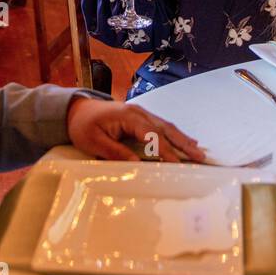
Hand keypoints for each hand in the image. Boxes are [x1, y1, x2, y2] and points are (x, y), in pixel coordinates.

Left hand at [67, 97, 205, 162]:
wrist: (75, 109)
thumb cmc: (83, 126)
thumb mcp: (94, 142)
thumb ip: (116, 152)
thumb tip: (137, 165)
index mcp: (128, 116)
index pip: (152, 135)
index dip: (166, 151)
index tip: (178, 165)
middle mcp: (139, 112)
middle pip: (165, 128)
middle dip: (183, 143)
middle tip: (200, 157)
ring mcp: (141, 112)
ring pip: (166, 125)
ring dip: (182, 138)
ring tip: (198, 151)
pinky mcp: (140, 117)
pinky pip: (161, 125)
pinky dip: (174, 134)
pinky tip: (184, 141)